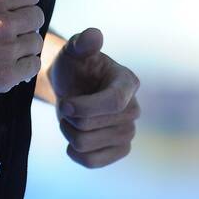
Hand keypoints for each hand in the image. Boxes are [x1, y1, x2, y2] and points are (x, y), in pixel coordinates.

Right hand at [0, 0, 44, 107]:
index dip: (20, 0)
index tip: (6, 10)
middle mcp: (1, 23)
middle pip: (36, 16)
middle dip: (22, 22)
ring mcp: (5, 51)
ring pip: (36, 42)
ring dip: (22, 45)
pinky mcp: (5, 76)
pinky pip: (33, 65)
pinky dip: (22, 66)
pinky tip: (2, 64)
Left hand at [49, 28, 139, 167]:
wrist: (72, 87)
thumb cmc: (74, 67)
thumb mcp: (73, 51)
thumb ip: (82, 43)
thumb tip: (93, 35)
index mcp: (127, 83)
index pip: (114, 103)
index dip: (84, 107)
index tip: (64, 103)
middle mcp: (133, 109)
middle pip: (91, 127)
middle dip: (68, 118)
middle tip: (67, 105)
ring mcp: (128, 132)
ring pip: (86, 145)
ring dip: (68, 133)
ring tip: (70, 118)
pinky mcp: (119, 150)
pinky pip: (92, 162)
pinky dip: (75, 153)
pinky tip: (73, 139)